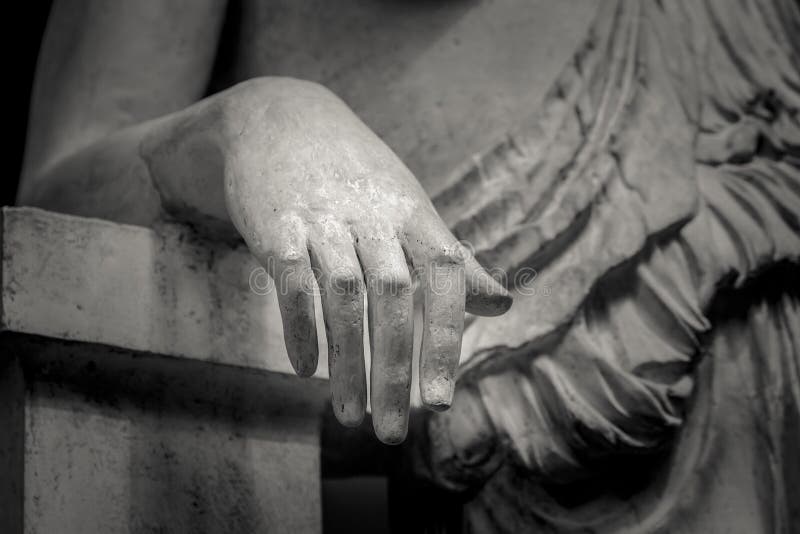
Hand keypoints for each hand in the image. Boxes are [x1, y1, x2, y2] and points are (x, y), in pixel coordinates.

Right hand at [144, 78, 511, 442]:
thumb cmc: (357, 176)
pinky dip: (299, 328)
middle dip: (395, 370)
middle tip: (396, 432)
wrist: (281, 119)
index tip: (440, 402)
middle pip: (393, 299)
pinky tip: (305, 369)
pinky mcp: (275, 222)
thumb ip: (454, 258)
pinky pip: (290, 281)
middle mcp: (373, 215)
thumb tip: (504, 303)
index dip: (445, 338)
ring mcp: (323, 217)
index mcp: (413, 213)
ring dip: (348, 364)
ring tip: (350, 417)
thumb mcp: (411, 208)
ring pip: (343, 297)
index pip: (444, 276)